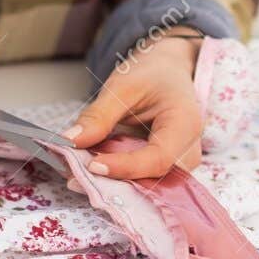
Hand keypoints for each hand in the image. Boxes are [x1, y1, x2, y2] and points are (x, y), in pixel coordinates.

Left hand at [61, 32, 204, 181]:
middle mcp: (188, 151)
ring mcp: (179, 163)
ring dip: (113, 184)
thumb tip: (70, 141)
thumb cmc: (151, 75)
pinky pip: (142, 181)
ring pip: (147, 185)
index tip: (92, 166)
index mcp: (185, 124)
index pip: (158, 158)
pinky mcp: (166, 169)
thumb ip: (98, 116)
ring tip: (79, 174)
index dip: (125, 167)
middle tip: (75, 176)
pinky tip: (92, 170)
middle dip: (116, 183)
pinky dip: (117, 178)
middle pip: (155, 179)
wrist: (167, 72)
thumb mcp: (122, 87)